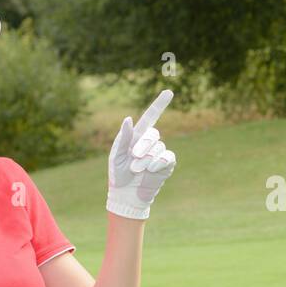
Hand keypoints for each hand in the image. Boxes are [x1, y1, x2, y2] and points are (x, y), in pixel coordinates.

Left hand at [107, 89, 177, 219]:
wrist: (126, 194)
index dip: (160, 104)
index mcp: (136, 136)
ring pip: (159, 148)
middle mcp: (149, 143)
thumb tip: (128, 118)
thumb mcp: (116, 155)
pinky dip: (158, 163)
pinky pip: (167, 158)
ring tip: (137, 169)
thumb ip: (123, 137)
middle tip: (134, 157)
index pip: (151, 117)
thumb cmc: (118, 174)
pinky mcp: (166, 165)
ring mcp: (159, 154)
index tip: (169, 92)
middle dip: (143, 145)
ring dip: (146, 159)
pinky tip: (150, 170)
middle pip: (153, 134)